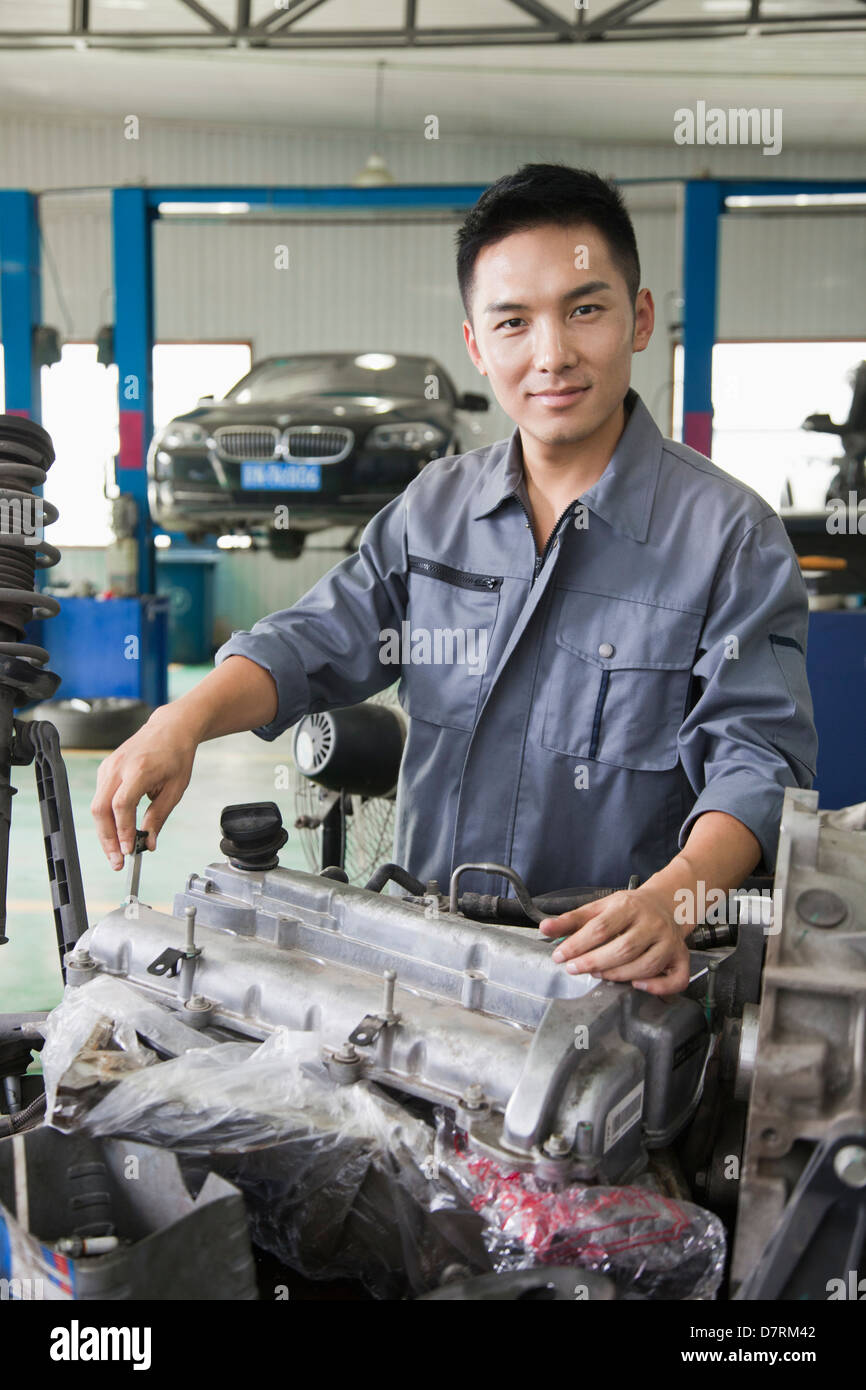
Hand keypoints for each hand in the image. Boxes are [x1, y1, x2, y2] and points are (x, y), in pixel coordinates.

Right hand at [90, 710, 197, 870]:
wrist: (169, 729)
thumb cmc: (176, 756)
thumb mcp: (175, 789)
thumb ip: (159, 816)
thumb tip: (149, 842)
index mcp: (139, 770)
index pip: (122, 805)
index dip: (122, 830)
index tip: (128, 850)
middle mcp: (118, 767)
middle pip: (101, 809)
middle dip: (107, 839)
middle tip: (117, 860)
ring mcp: (108, 767)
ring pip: (97, 806)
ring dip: (105, 832)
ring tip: (116, 852)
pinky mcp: (105, 769)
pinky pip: (100, 799)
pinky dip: (106, 818)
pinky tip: (117, 832)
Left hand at [537, 886, 690, 995]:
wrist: (665, 904)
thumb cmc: (629, 909)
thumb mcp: (599, 908)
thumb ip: (571, 920)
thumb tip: (545, 928)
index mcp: (629, 907)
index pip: (601, 928)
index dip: (577, 944)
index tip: (559, 955)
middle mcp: (652, 924)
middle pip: (623, 949)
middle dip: (594, 962)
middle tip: (574, 969)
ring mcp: (668, 942)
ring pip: (644, 966)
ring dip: (617, 975)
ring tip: (597, 974)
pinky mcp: (680, 957)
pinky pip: (674, 979)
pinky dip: (656, 987)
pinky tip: (636, 985)